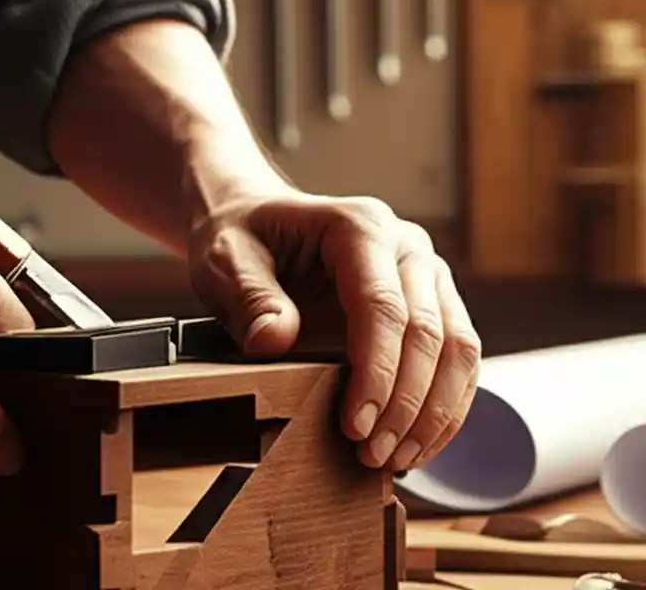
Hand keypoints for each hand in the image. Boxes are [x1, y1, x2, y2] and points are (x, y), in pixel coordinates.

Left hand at [187, 188, 480, 472]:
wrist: (257, 225)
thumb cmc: (242, 240)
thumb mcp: (224, 260)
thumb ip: (248, 297)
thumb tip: (275, 340)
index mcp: (359, 227)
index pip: (383, 306)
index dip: (376, 371)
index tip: (353, 425)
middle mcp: (406, 247)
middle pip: (430, 332)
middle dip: (405, 403)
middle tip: (371, 454)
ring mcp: (426, 276)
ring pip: (458, 348)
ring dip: (433, 413)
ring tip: (393, 459)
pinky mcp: (433, 306)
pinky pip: (459, 360)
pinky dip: (444, 408)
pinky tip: (414, 445)